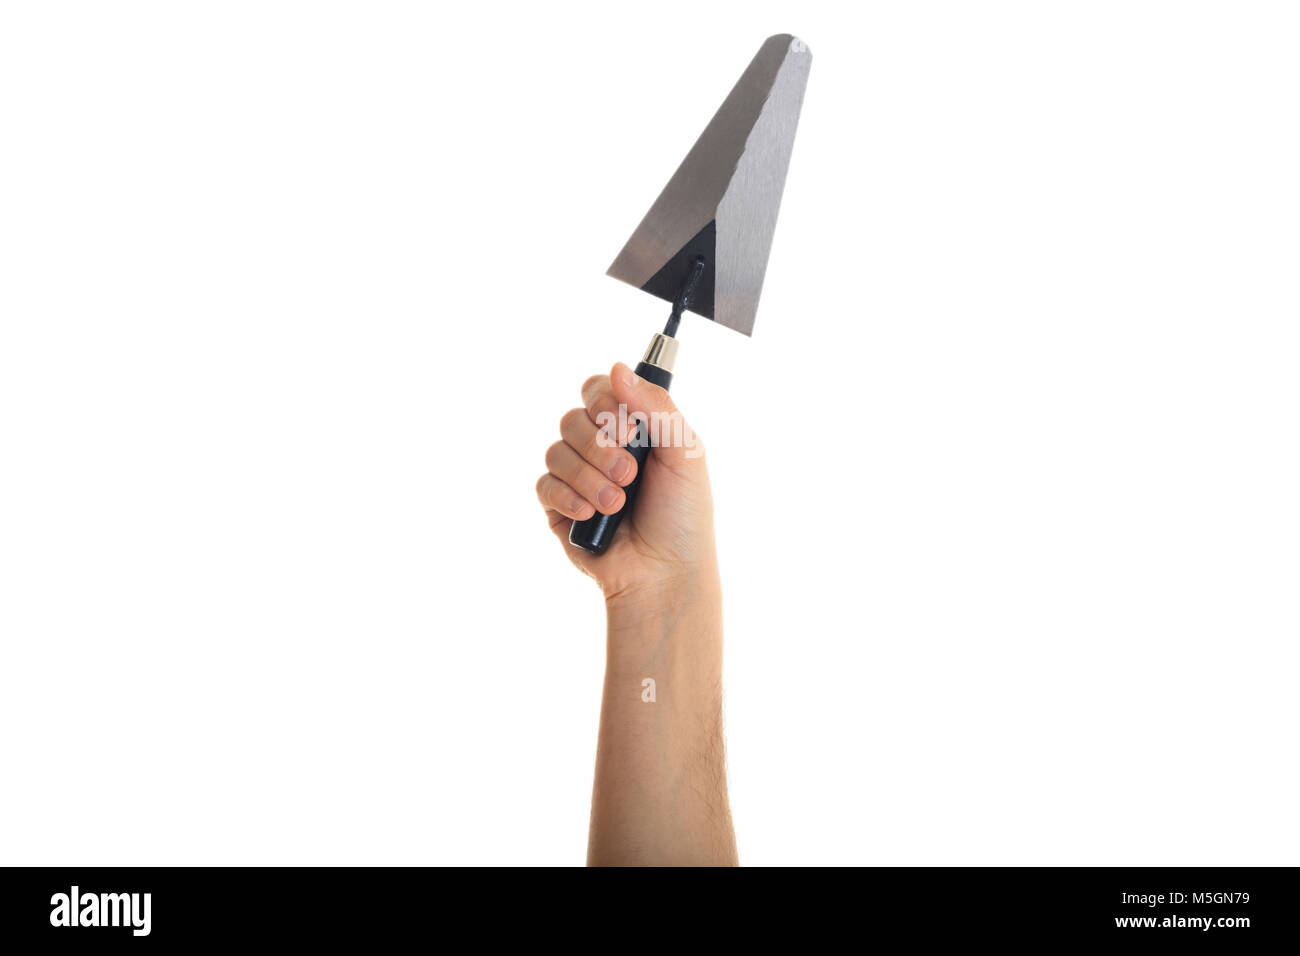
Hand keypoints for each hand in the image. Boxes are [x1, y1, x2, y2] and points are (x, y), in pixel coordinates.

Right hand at [536, 362, 718, 604]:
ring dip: (588, 477)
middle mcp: (601, 447)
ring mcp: (578, 476)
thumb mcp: (685, 454)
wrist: (664, 574)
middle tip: (630, 474)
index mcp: (633, 428)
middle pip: (573, 418)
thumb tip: (618, 368)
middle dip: (600, 447)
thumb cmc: (683, 517)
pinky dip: (568, 498)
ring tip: (617, 503)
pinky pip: (545, 485)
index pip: (598, 391)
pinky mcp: (558, 507)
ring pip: (557, 452)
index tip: (627, 428)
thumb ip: (656, 407)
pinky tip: (591, 515)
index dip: (604, 402)